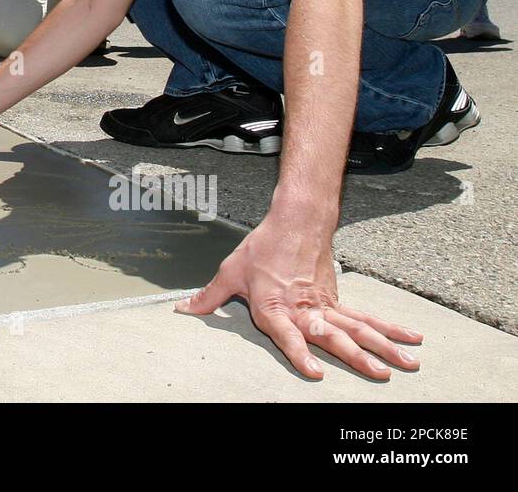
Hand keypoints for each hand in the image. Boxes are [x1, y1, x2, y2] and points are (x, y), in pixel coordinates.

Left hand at [176, 211, 422, 379]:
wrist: (295, 220)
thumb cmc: (262, 247)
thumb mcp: (230, 271)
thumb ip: (210, 297)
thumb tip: (184, 310)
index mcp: (275, 307)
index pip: (288, 334)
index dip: (300, 353)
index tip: (316, 372)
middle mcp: (304, 310)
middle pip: (335, 335)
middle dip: (359, 357)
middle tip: (382, 375)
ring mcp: (325, 305)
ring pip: (359, 328)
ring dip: (385, 347)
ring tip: (409, 364)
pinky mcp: (337, 300)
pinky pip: (366, 318)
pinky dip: (389, 329)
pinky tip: (411, 338)